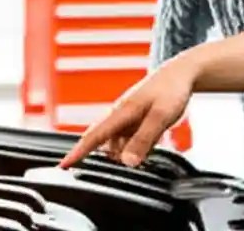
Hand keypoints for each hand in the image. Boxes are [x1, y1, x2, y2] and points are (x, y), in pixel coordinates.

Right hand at [58, 55, 196, 168]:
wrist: (181, 74)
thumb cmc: (171, 90)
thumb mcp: (160, 117)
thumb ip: (143, 139)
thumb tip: (127, 162)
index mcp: (121, 111)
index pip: (94, 135)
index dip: (78, 152)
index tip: (63, 164)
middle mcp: (119, 114)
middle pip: (99, 139)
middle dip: (93, 155)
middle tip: (98, 169)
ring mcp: (127, 117)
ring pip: (114, 142)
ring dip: (119, 154)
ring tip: (135, 158)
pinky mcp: (135, 120)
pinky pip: (126, 139)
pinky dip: (129, 149)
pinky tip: (142, 152)